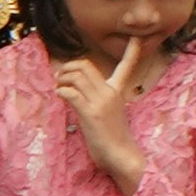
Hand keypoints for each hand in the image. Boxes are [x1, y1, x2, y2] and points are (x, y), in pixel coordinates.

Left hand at [56, 32, 150, 192]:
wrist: (122, 157)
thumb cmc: (113, 138)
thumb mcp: (109, 114)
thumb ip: (98, 100)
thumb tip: (75, 92)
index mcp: (117, 91)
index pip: (127, 66)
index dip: (132, 51)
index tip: (137, 37)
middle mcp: (110, 93)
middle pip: (85, 65)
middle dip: (67, 68)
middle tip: (60, 78)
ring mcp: (101, 102)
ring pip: (76, 76)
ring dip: (61, 80)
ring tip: (58, 89)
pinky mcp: (91, 114)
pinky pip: (71, 93)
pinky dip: (61, 92)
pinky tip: (60, 97)